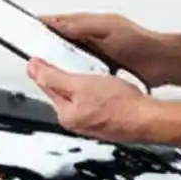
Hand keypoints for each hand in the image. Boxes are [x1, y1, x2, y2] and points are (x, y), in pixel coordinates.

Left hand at [27, 58, 153, 141]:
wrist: (147, 119)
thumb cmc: (119, 104)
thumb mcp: (80, 84)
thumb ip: (53, 77)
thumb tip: (33, 69)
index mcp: (65, 114)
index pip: (47, 86)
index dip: (45, 67)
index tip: (44, 57)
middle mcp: (76, 122)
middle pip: (63, 91)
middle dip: (68, 76)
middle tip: (77, 64)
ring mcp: (91, 122)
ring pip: (81, 96)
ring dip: (85, 83)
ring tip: (96, 74)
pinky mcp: (106, 120)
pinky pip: (96, 101)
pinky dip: (98, 91)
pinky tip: (109, 86)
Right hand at [40, 13, 175, 87]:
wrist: (161, 63)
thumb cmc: (140, 43)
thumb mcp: (106, 29)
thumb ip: (81, 27)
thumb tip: (57, 23)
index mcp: (89, 24)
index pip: (58, 22)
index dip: (41, 25)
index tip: (25, 28)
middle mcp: (91, 37)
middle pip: (60, 41)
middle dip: (46, 46)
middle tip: (32, 53)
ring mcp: (97, 53)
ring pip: (69, 57)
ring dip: (60, 62)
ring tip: (46, 67)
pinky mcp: (102, 69)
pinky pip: (81, 71)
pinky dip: (74, 74)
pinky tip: (69, 80)